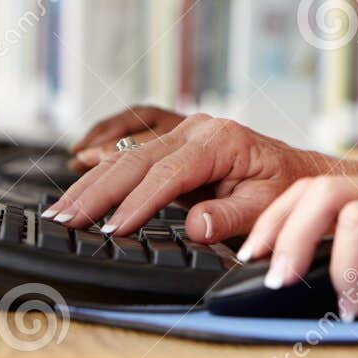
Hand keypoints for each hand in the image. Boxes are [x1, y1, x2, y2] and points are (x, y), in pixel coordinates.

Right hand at [44, 114, 357, 240]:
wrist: (298, 171)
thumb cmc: (286, 189)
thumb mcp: (267, 206)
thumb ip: (232, 216)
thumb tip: (196, 226)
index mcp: (221, 141)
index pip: (168, 174)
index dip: (137, 203)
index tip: (112, 229)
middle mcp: (199, 128)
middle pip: (137, 159)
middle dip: (98, 191)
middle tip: (66, 220)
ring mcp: (185, 129)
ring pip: (128, 153)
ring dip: (92, 180)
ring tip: (60, 208)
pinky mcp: (175, 137)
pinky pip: (131, 146)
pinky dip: (103, 161)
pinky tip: (78, 173)